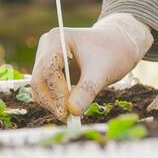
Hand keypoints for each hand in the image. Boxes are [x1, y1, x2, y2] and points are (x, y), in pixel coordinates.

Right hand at [32, 14, 153, 118]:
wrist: (118, 47)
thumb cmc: (112, 53)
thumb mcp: (102, 72)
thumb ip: (87, 90)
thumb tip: (73, 111)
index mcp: (57, 39)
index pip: (48, 69)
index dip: (56, 92)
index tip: (67, 111)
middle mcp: (47, 47)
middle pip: (39, 79)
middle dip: (51, 100)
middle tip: (67, 117)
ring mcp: (46, 58)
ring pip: (39, 87)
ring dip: (52, 103)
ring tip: (71, 114)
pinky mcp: (49, 70)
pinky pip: (46, 89)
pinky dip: (55, 101)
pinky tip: (70, 107)